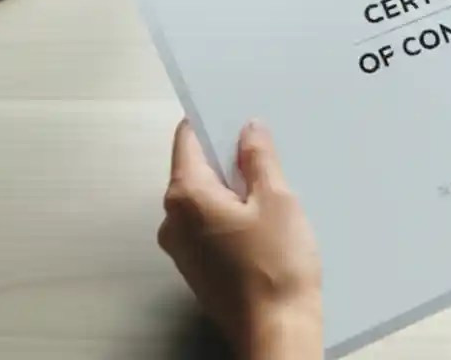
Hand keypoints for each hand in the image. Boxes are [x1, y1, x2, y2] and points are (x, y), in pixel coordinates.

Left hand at [158, 119, 322, 359]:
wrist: (277, 331)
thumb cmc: (277, 268)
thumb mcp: (277, 199)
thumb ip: (258, 158)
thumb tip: (248, 131)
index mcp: (185, 196)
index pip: (187, 139)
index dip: (214, 124)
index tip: (240, 120)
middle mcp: (172, 221)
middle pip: (195, 170)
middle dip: (229, 161)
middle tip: (269, 162)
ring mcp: (181, 248)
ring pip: (204, 200)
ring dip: (233, 192)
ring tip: (272, 199)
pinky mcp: (196, 268)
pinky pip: (208, 226)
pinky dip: (231, 218)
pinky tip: (264, 227)